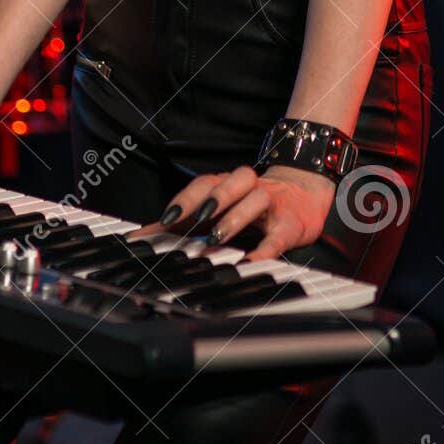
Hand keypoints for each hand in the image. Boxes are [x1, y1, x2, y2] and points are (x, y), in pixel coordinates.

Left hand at [129, 162, 334, 260]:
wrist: (304, 195)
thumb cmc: (251, 205)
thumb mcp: (216, 210)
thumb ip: (181, 223)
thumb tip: (139, 236)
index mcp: (227, 184)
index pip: (204, 183)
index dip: (185, 198)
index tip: (165, 220)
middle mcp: (248, 188)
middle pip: (231, 180)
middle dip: (212, 197)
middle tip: (193, 219)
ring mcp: (271, 204)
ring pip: (255, 199)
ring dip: (234, 217)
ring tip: (216, 238)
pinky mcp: (290, 224)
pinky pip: (278, 234)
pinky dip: (264, 249)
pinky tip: (251, 263)